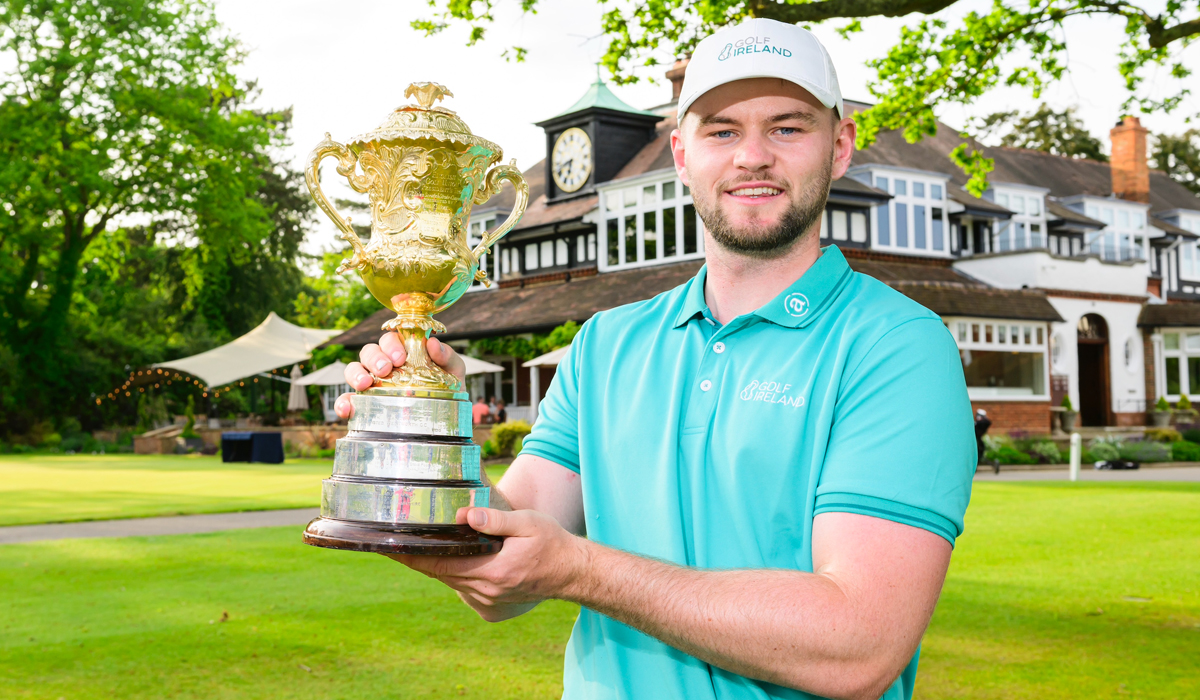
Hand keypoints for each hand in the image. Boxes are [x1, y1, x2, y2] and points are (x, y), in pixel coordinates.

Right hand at [334, 333, 465, 418]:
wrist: (447, 419)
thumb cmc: (448, 388)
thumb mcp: (453, 371)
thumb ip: (447, 356)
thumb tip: (433, 344)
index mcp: (402, 352)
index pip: (389, 340)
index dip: (391, 344)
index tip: (400, 357)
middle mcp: (383, 364)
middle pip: (369, 351)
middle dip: (374, 357)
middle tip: (386, 369)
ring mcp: (371, 384)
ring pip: (353, 370)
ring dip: (355, 374)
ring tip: (365, 384)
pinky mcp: (363, 405)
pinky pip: (347, 400)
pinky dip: (343, 403)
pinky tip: (347, 410)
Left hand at [387, 506, 590, 621]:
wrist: (572, 573)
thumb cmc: (551, 543)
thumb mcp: (528, 523)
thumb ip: (496, 520)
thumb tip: (465, 515)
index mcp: (492, 571)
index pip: (440, 565)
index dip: (411, 557)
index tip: (388, 547)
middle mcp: (486, 591)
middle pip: (440, 573)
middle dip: (420, 556)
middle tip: (399, 537)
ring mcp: (487, 601)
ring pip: (451, 581)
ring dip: (440, 564)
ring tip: (426, 543)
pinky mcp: (490, 606)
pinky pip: (463, 588)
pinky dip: (456, 573)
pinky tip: (458, 557)